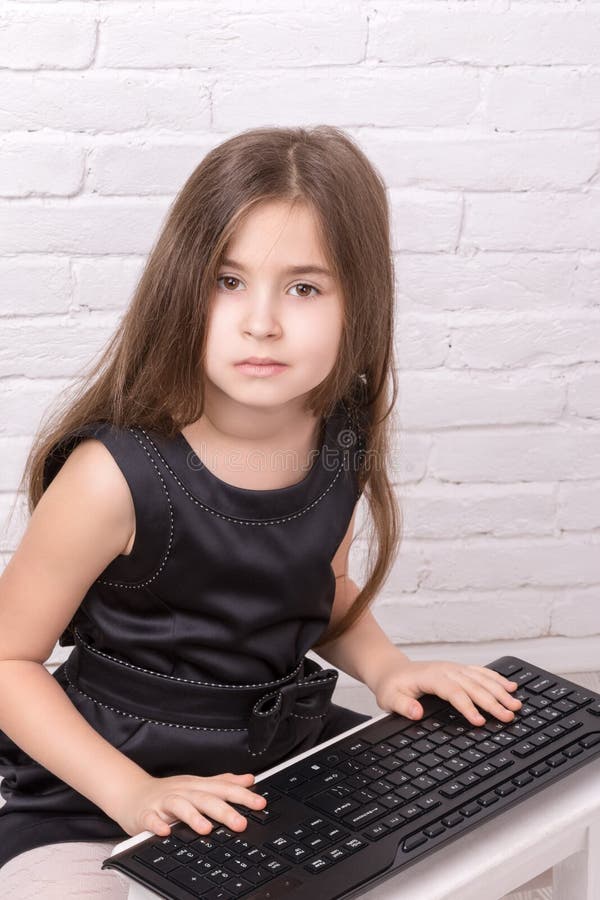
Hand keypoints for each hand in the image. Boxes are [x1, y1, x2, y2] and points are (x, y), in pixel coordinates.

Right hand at [111, 771, 266, 837]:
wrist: (133, 794)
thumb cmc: (169, 793)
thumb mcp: (198, 785)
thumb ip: (223, 782)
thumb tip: (249, 779)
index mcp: (197, 786)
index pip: (223, 789)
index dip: (243, 796)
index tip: (260, 804)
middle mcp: (183, 791)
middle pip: (205, 798)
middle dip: (224, 811)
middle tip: (240, 823)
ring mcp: (164, 802)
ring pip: (180, 806)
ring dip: (193, 817)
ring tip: (206, 828)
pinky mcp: (145, 814)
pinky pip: (150, 819)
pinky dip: (157, 825)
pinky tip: (164, 832)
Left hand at [372, 659, 521, 726]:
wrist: (392, 670)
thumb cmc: (392, 686)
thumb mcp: (390, 699)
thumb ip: (403, 706)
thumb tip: (417, 712)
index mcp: (431, 677)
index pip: (453, 692)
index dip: (467, 707)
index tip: (480, 721)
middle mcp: (446, 670)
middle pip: (473, 686)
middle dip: (492, 701)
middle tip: (509, 716)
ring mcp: (454, 668)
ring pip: (481, 679)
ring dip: (500, 691)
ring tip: (516, 704)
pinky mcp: (459, 670)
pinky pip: (481, 673)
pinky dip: (497, 679)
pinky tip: (511, 687)